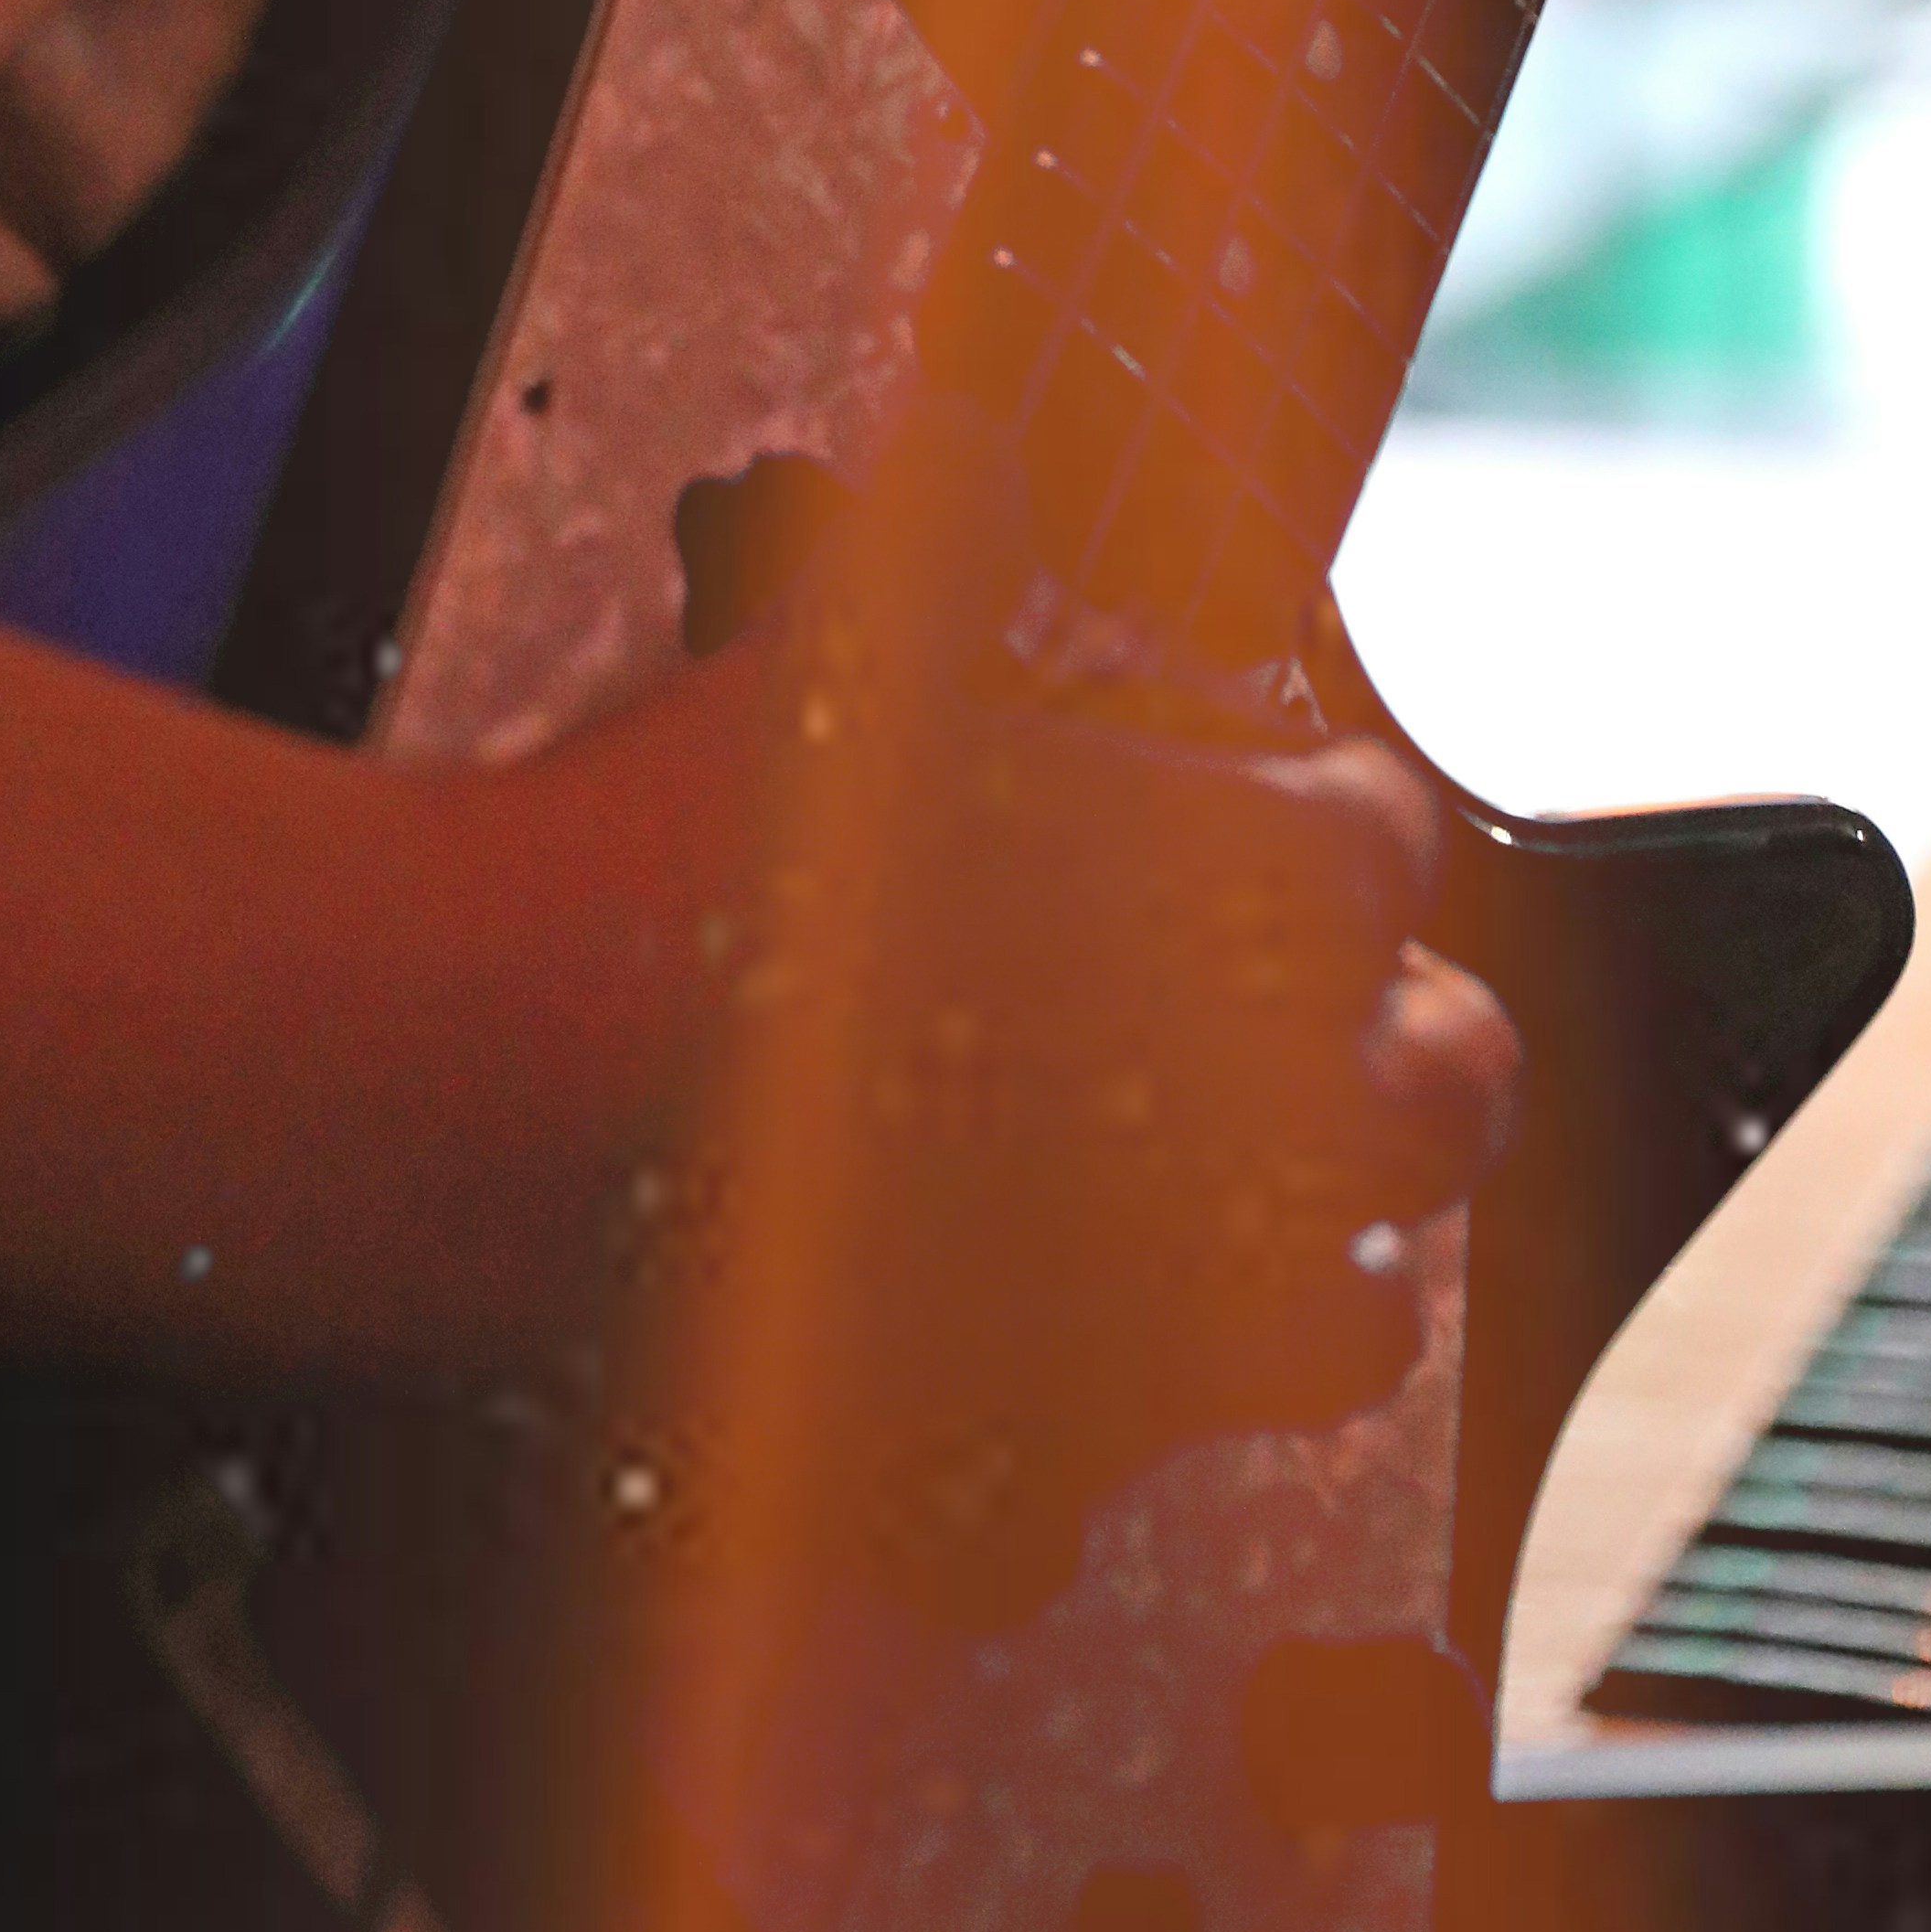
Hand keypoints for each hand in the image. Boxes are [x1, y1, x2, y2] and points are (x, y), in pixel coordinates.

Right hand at [534, 415, 1519, 1633]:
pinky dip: (1069, 1411)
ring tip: (1188, 1189)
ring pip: (1358, 1314)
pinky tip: (974, 1331)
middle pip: (1450, 1087)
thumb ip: (943, 543)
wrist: (480, 1078)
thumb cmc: (665, 844)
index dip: (1313, 805)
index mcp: (1237, 898)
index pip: (1380, 839)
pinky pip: (1120, 1463)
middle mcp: (1249, 1127)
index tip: (1244, 798)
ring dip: (1301, 1244)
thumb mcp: (824, 631)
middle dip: (1385, 1031)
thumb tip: (976, 458)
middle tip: (1277, 1000)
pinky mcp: (1022, 1473)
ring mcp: (1154, 1324)